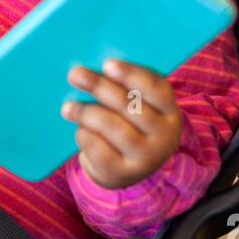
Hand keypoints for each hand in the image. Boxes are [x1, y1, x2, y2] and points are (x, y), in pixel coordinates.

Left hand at [61, 58, 182, 189]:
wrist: (128, 169)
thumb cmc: (129, 126)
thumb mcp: (138, 108)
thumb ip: (125, 89)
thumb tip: (92, 68)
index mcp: (170, 112)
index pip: (156, 89)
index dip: (131, 75)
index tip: (106, 64)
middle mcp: (164, 137)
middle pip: (130, 106)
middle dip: (100, 87)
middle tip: (75, 75)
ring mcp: (146, 158)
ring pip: (113, 127)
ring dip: (86, 113)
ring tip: (67, 107)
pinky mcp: (123, 174)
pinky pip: (100, 149)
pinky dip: (86, 135)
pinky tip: (80, 130)